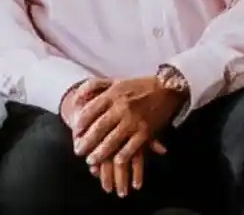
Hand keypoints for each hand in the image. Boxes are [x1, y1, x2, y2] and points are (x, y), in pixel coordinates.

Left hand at [63, 78, 168, 196]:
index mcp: (112, 94)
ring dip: (100, 152)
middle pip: (99, 127)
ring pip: (113, 139)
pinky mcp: (146, 130)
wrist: (167, 88)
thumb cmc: (138, 86)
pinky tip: (115, 162)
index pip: (91, 111)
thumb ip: (94, 86)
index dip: (81, 124)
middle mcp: (121, 107)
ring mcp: (134, 120)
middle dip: (87, 142)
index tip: (76, 133)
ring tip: (91, 160)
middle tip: (78, 151)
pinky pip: (131, 146)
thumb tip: (76, 97)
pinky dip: (123, 155)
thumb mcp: (115, 81)